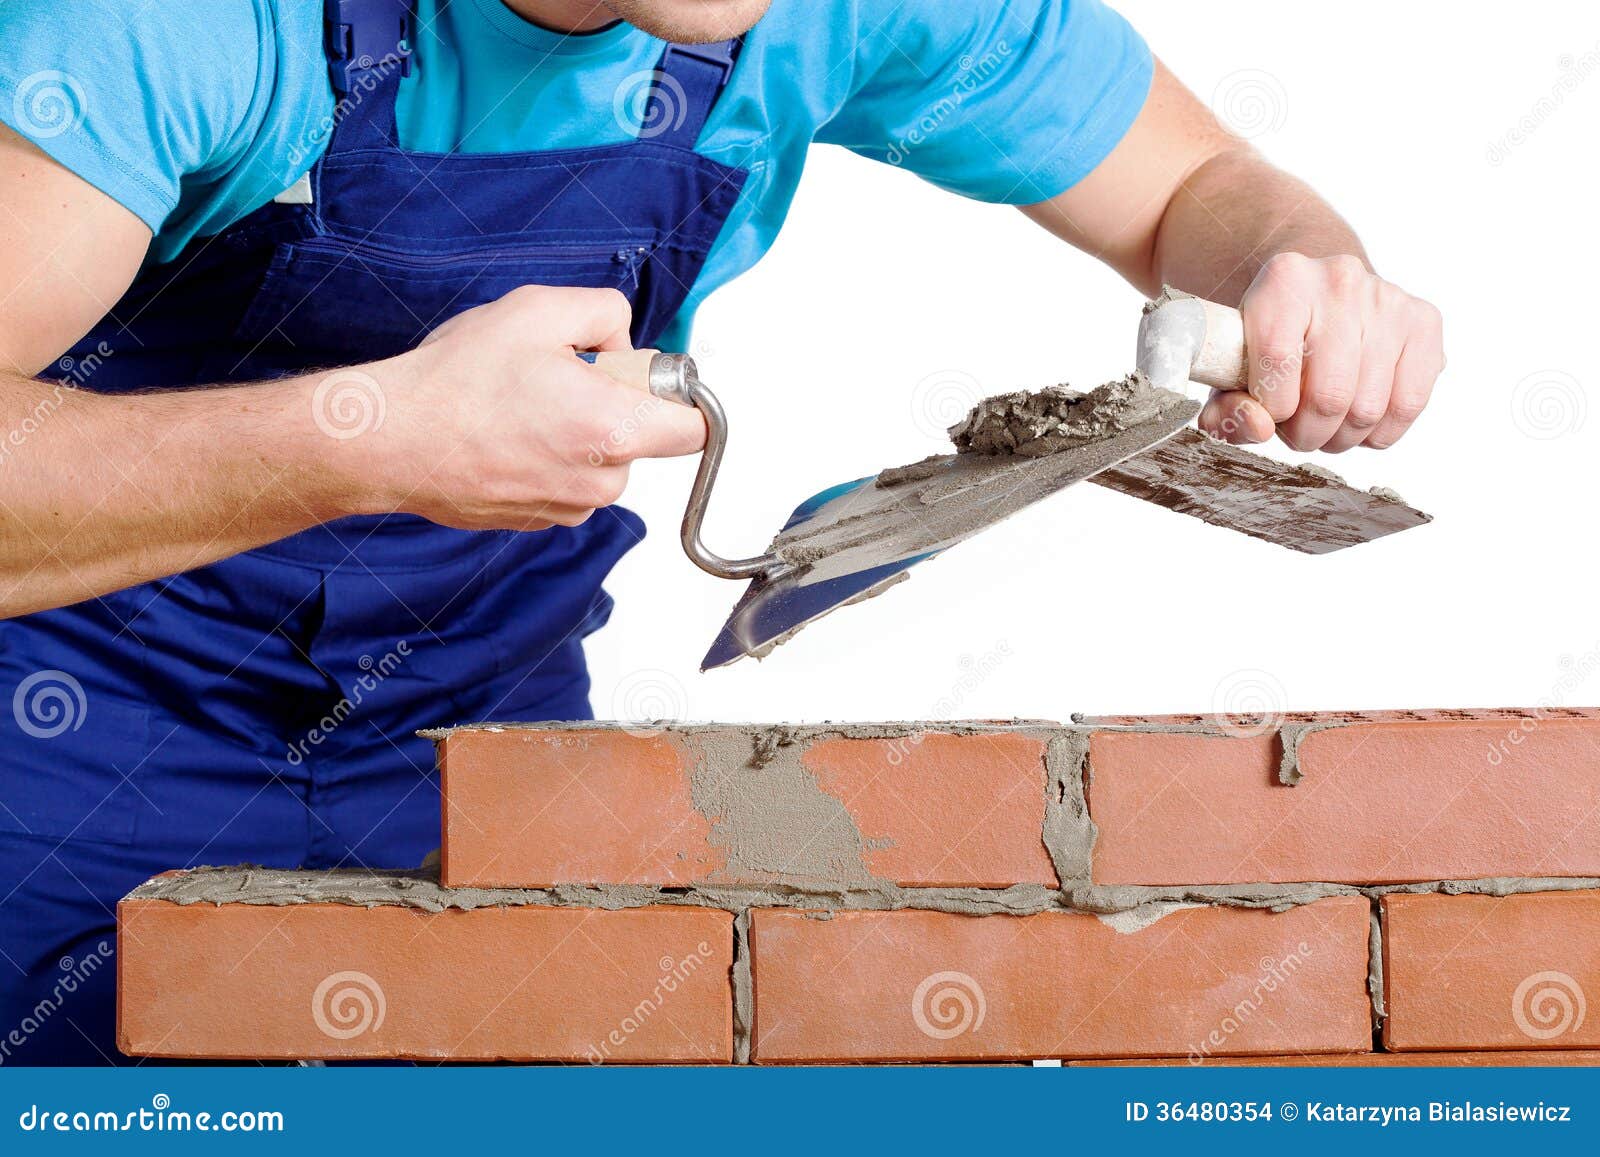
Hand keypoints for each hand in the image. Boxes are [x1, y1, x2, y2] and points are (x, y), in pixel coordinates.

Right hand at [348, 285, 706, 529]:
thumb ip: (608, 314)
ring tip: (520, 404)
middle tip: (559, 375)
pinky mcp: (539, 520)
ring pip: (602, 460)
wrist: (390, 440)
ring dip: (576, 430)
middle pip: (644, 440)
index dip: (680, 395)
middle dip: (614, 403)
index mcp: (613, 429)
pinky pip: (567, 480)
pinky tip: (504, 433)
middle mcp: (600, 480)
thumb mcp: (540, 309)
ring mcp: (569, 507)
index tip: (648, 376)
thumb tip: (625, 344)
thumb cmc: (456, 381)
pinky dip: (547, 455)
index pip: (696, 428)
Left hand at [1198, 253, 1444, 451]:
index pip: (1277, 361)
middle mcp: (1340, 281)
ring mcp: (1388, 299)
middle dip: (1308, 434)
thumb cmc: (1269, 340)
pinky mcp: (1424, 321)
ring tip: (1325, 422)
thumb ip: (1228, 409)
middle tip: (1298, 430)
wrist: (1315, 293)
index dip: (1271, 408)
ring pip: (1368, 409)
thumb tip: (1260, 428)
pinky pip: (1408, 404)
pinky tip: (1359, 421)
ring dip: (1342, 437)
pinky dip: (1380, 432)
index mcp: (1284, 280)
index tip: (1269, 412)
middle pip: (1329, 395)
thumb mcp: (1233, 368)